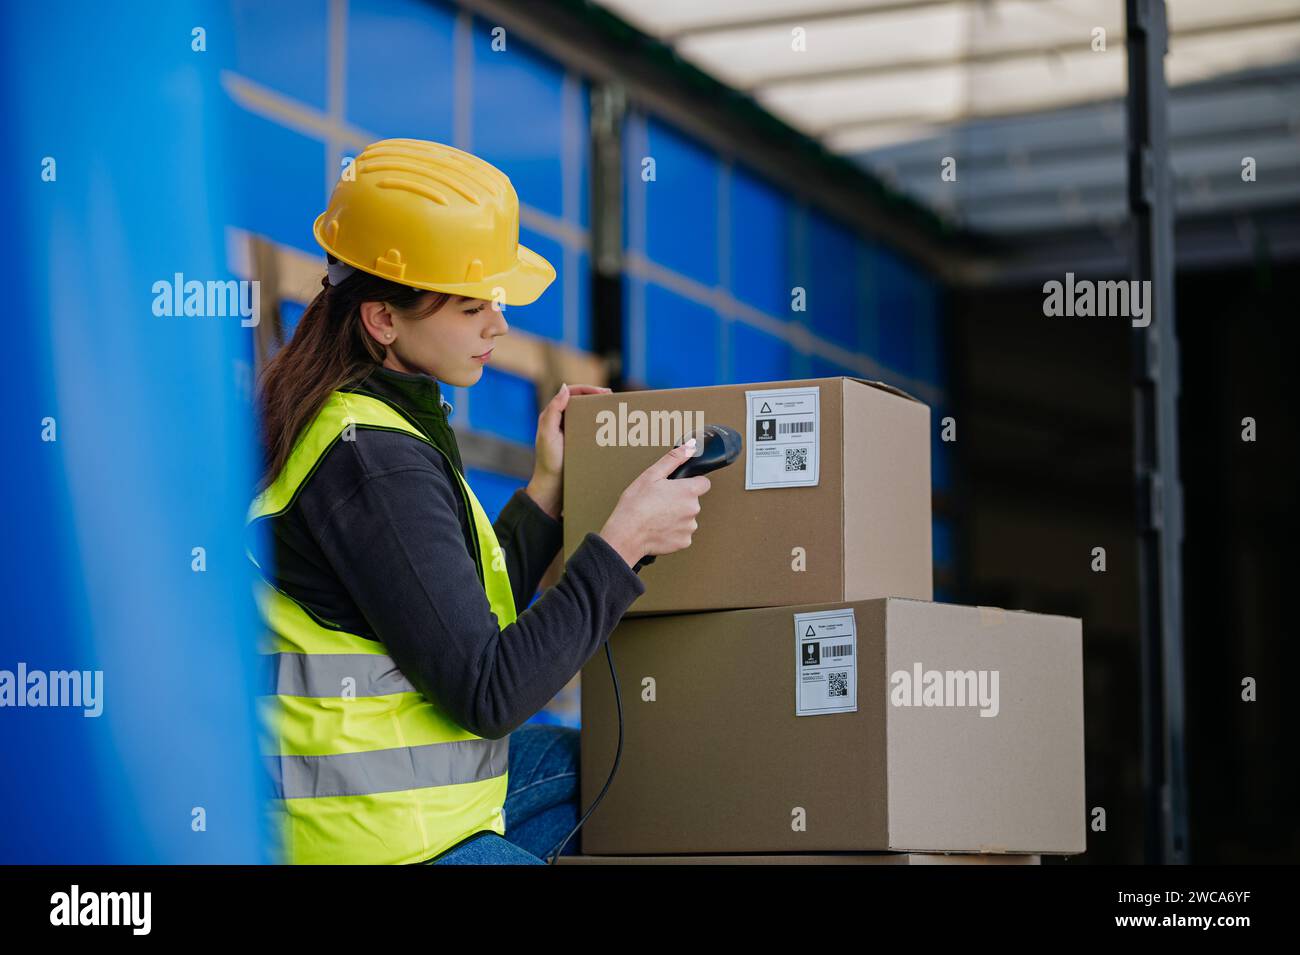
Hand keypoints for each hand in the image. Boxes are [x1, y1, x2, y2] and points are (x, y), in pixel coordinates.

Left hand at [526, 381, 611, 519]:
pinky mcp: (578, 443)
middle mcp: (561, 421)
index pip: (571, 393)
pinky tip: (611, 429)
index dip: (587, 389)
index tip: (603, 392)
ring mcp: (570, 432)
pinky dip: (601, 426)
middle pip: (581, 402)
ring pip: (587, 415)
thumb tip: (564, 388)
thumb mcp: (548, 435)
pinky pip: (590, 429)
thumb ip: (554, 411)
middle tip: (613, 399)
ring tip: (614, 411)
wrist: (552, 488)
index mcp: (552, 415)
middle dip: (597, 397)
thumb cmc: (548, 463)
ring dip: (600, 411)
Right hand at [599, 440, 711, 568]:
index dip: (691, 483)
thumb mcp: (651, 475)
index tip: (678, 487)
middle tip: (659, 502)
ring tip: (656, 516)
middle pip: (692, 501)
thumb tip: (690, 447)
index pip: (703, 483)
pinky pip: (681, 534)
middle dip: (680, 501)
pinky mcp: (683, 542)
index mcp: (688, 491)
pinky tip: (658, 528)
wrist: (626, 534)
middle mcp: (693, 509)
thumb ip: (674, 459)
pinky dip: (672, 532)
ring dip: (676, 517)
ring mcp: (689, 527)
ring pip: (687, 518)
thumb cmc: (635, 505)